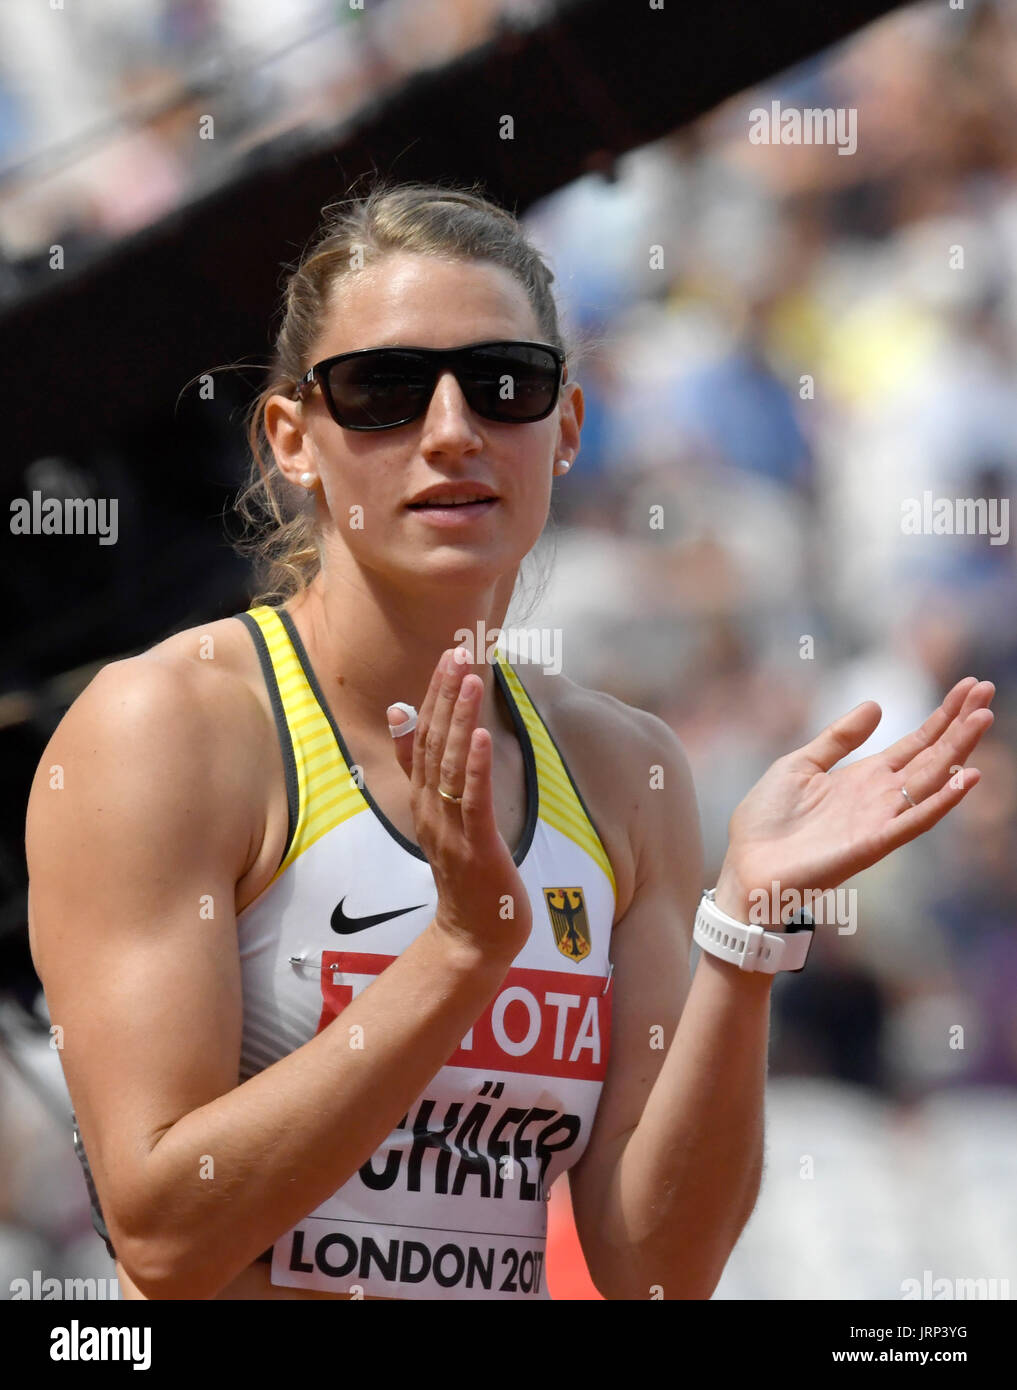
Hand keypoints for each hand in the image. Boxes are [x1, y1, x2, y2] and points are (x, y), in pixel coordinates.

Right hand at [386, 647, 531, 959]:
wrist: (473, 937)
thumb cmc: (465, 873)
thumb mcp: (442, 814)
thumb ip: (424, 768)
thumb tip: (404, 712)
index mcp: (424, 799)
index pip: (423, 737)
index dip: (434, 695)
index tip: (448, 655)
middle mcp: (430, 809)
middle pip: (433, 743)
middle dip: (445, 696)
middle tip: (457, 652)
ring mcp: (450, 829)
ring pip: (451, 765)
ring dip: (461, 720)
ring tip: (472, 679)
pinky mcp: (476, 848)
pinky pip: (473, 801)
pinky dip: (476, 767)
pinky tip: (483, 737)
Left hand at [716, 676, 994, 919]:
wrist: (746, 865)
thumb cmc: (767, 821)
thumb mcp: (800, 764)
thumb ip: (838, 738)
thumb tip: (876, 704)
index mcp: (864, 777)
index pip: (916, 742)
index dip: (942, 716)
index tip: (969, 686)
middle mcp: (880, 797)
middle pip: (931, 755)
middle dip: (959, 723)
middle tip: (987, 689)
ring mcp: (879, 819)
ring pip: (930, 780)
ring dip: (958, 750)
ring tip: (983, 718)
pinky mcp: (872, 843)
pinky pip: (914, 820)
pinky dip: (942, 801)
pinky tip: (966, 777)